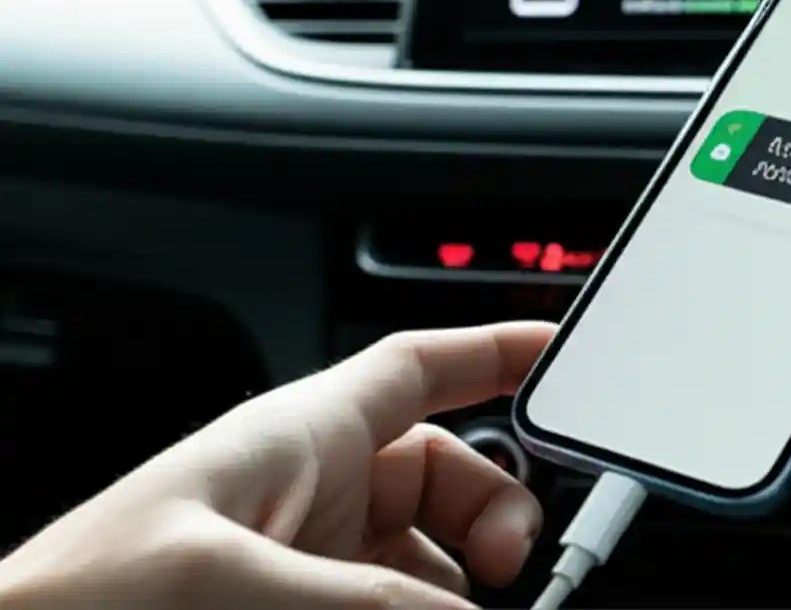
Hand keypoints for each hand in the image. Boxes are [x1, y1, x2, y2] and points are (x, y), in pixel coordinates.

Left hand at [0, 322, 554, 608]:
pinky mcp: (299, 604)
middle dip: (498, 512)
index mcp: (302, 437)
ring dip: (465, 585)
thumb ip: (370, 595)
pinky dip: (429, 609)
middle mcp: (315, 489)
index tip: (564, 360)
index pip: (423, 367)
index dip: (498, 352)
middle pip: (448, 474)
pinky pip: (394, 598)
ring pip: (429, 554)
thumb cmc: (81, 598)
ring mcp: (310, 555)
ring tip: (475, 609)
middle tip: (512, 570)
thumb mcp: (241, 579)